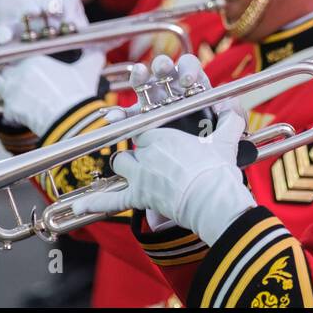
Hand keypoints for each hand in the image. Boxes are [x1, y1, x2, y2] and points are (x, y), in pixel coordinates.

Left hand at [0, 50, 105, 135]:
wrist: (69, 118)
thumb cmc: (77, 94)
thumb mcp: (88, 71)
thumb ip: (93, 58)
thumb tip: (100, 52)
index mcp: (36, 60)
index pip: (20, 55)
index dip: (24, 64)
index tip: (29, 71)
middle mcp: (20, 71)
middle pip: (6, 67)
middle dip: (11, 75)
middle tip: (20, 83)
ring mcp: (12, 89)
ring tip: (9, 94)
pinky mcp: (10, 108)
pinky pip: (2, 108)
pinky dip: (9, 112)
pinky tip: (20, 115)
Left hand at [72, 108, 256, 244]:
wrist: (212, 199)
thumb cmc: (218, 169)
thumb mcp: (227, 139)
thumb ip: (230, 119)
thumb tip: (235, 105)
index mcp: (162, 133)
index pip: (144, 127)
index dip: (150, 132)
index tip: (157, 136)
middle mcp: (146, 151)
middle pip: (133, 146)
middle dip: (141, 152)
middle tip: (157, 159)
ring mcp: (140, 174)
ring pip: (121, 164)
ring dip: (125, 168)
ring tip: (136, 173)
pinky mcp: (139, 197)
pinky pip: (111, 199)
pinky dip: (94, 203)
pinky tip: (77, 207)